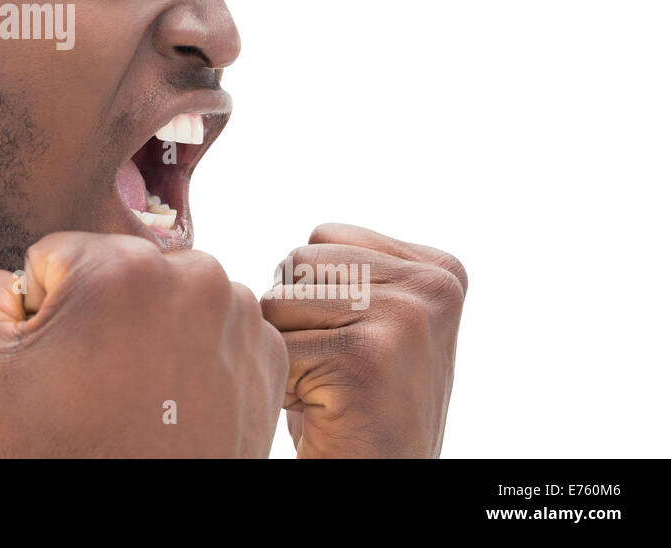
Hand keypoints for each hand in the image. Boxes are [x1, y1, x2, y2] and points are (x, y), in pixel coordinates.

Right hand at [0, 231, 288, 457]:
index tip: (60, 359)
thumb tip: (19, 276)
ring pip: (168, 296)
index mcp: (121, 264)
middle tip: (96, 382)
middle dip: (102, 314)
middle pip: (119, 270)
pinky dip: (192, 356)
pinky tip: (173, 401)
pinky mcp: (266, 352)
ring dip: (150, 331)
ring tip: (137, 395)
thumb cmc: (64, 452)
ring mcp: (238, 314)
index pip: (59, 256)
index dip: (47, 309)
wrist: (141, 532)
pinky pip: (211, 329)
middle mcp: (193, 274)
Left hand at [260, 223, 467, 457]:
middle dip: (295, 317)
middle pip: (299, 262)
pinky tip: (322, 410)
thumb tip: (276, 248)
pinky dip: (279, 383)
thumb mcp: (372, 318)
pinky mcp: (366, 357)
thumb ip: (350, 268)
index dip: (312, 292)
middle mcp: (433, 287)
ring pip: (278, 300)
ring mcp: (404, 319)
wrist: (378, 477)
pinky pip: (274, 344)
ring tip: (330, 387)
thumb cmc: (357, 402)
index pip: (323, 237)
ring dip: (285, 349)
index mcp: (440, 270)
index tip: (352, 343)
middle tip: (336, 370)